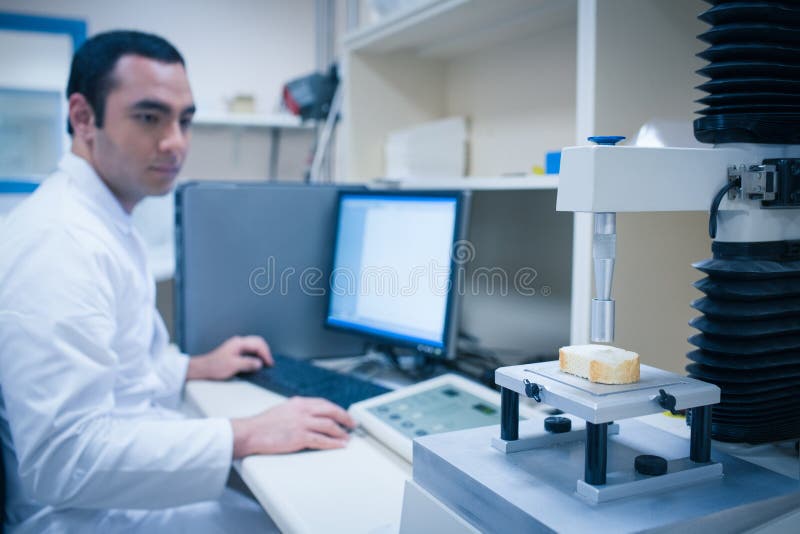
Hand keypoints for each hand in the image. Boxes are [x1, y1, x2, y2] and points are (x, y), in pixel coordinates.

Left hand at [186, 335, 272, 380]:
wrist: (204, 368)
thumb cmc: (215, 366)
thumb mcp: (233, 366)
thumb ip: (248, 363)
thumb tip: (259, 363)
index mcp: (239, 343)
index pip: (258, 344)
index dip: (266, 354)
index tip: (269, 363)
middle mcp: (239, 342)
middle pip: (258, 342)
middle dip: (266, 352)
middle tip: (269, 363)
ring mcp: (238, 346)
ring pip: (255, 345)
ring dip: (262, 353)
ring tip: (265, 363)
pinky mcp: (237, 351)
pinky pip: (251, 350)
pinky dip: (257, 355)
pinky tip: (257, 362)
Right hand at [230, 397, 356, 457]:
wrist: (251, 432)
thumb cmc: (263, 424)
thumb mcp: (283, 409)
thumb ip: (298, 410)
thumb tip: (310, 415)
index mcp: (299, 402)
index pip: (323, 403)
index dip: (336, 409)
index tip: (343, 414)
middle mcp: (303, 410)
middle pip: (331, 411)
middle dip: (344, 417)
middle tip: (352, 424)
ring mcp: (302, 423)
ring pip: (329, 425)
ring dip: (341, 432)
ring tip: (347, 437)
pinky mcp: (300, 437)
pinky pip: (322, 440)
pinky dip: (334, 443)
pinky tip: (339, 445)